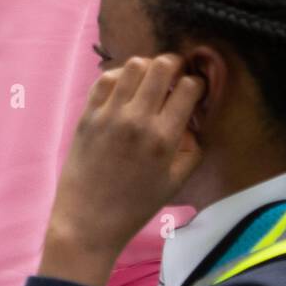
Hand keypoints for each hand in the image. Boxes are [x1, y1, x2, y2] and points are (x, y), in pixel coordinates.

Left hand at [39, 54, 205, 285]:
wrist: (88, 222)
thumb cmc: (135, 206)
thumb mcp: (176, 182)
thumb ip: (193, 148)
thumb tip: (192, 121)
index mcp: (164, 138)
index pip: (189, 88)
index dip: (197, 83)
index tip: (195, 89)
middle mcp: (138, 120)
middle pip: (163, 66)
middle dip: (176, 64)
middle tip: (176, 74)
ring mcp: (110, 115)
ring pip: (134, 65)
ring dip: (148, 67)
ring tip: (150, 80)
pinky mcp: (88, 115)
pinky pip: (105, 78)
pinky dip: (119, 76)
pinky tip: (125, 88)